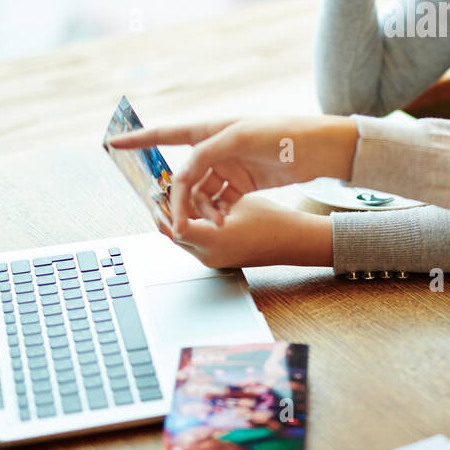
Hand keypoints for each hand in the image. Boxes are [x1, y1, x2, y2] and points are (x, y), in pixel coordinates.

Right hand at [105, 115, 358, 237]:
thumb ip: (205, 154)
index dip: (139, 139)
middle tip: (175, 222)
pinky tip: (220, 223)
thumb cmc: (281, 133)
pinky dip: (215, 213)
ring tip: (211, 223)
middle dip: (177, 198)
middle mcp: (215, 148)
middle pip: (183, 176)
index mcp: (210, 129)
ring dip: (199, 210)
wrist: (319, 149)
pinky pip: (218, 202)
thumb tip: (181, 173)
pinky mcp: (242, 185)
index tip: (113, 142)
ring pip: (199, 193)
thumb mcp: (239, 138)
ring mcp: (228, 168)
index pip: (167, 134)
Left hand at [159, 193, 332, 268]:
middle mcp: (209, 255)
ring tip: (179, 200)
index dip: (163, 212)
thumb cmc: (272, 220)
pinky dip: (194, 227)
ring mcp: (214, 260)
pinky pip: (197, 243)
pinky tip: (199, 210)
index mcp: (213, 240)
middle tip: (161, 196)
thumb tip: (186, 189)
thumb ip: (209, 198)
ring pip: (185, 240)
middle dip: (166, 216)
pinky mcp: (220, 259)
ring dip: (179, 221)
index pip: (174, 228)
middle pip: (174, 236)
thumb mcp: (236, 200)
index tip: (157, 197)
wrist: (293, 241)